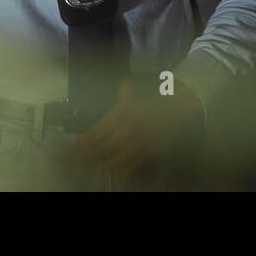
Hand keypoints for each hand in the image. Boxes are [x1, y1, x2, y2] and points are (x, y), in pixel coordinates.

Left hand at [74, 76, 203, 176]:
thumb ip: (124, 91)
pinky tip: (113, 166)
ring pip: (113, 160)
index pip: (96, 132)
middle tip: (82, 154)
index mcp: (121, 115)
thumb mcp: (136, 92)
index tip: (76, 144)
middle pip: (101, 148)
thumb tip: (120, 86)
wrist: (179, 108)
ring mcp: (137, 144)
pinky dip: (118, 169)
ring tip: (96, 161)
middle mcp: (127, 131)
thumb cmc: (155, 99)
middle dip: (89, 153)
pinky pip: (129, 167)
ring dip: (102, 162)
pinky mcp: (148, 153)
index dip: (84, 141)